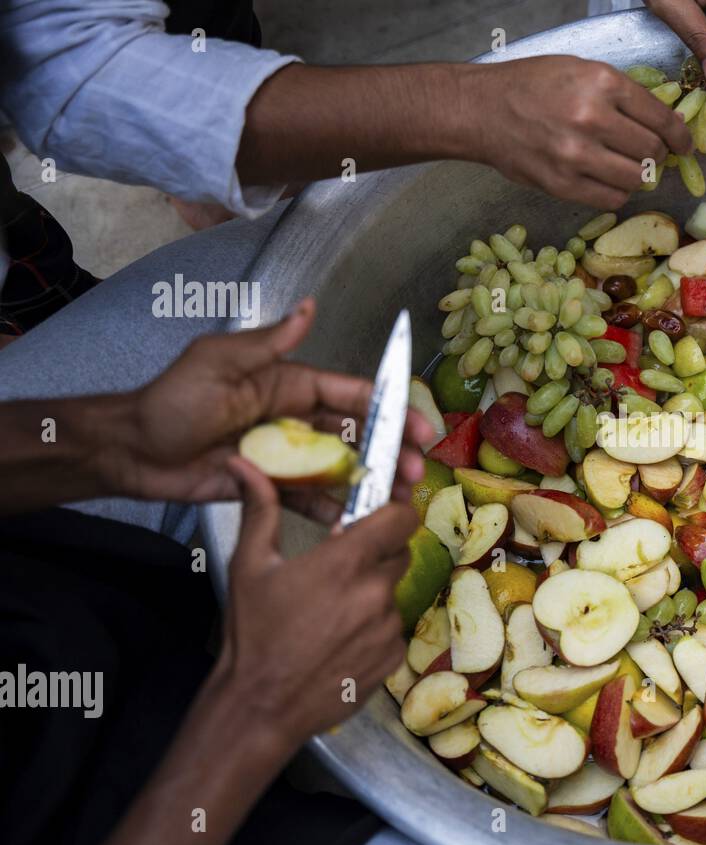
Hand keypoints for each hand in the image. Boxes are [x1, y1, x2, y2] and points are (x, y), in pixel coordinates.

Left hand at [109, 298, 430, 519]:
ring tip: (396, 502)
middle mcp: (292, 419)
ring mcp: (284, 456)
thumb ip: (271, 342)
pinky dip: (333, 510)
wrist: (131, 452)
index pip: (350, 395)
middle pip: (355, 435)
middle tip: (416, 474)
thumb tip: (310, 307)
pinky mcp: (269, 488)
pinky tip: (356, 523)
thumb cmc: (171, 402)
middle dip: (391, 453)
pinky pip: (309, 500)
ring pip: (340, 469)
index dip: (388, 409)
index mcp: (287, 384)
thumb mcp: (219, 362)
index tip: (419, 428)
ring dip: (370, 483)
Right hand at [213, 457, 415, 749]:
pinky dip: (374, 629)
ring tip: (333, 612)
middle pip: (399, 553)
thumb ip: (259, 509)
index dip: (393, 513)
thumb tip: (243, 464)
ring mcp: (388, 627)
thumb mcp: (250, 566)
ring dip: (372, 595)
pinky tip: (340, 639)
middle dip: (377, 554)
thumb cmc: (253, 633)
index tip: (376, 518)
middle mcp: (375, 592)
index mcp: (346, 562)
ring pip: (394, 594)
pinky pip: (393, 629)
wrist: (261, 706)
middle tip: (342, 568)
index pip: (401, 518)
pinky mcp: (393, 658)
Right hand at [467, 56, 691, 208]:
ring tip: (629, 167)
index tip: (683, 144)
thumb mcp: (582, 70)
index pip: (660, 118)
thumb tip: (665, 124)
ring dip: (639, 176)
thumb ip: (622, 95)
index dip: (679, 136)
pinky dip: (618, 192)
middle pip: (651, 151)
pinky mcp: (562, 184)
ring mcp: (577, 155)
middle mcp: (592, 119)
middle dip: (658, 155)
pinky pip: (611, 198)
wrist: (482, 110)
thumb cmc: (531, 85)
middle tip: (652, 155)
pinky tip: (609, 180)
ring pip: (636, 178)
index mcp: (602, 83)